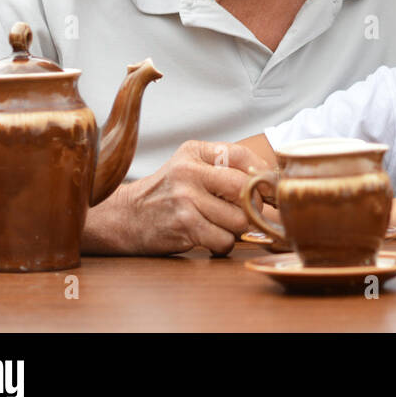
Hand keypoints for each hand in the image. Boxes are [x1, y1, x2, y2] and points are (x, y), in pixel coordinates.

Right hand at [88, 140, 265, 255]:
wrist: (124, 217)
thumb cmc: (166, 192)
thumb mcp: (188, 165)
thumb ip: (224, 166)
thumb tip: (271, 181)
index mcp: (194, 152)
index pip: (243, 156)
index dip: (262, 175)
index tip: (269, 190)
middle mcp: (189, 172)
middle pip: (245, 189)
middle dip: (252, 206)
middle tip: (245, 212)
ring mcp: (185, 199)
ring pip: (238, 219)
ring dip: (236, 229)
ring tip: (220, 225)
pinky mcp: (183, 226)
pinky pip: (224, 240)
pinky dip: (223, 244)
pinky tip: (211, 238)